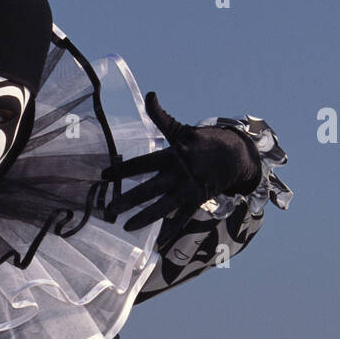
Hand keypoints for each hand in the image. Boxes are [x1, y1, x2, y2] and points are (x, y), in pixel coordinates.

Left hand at [103, 91, 261, 232]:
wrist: (236, 154)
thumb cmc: (203, 141)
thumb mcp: (182, 129)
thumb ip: (161, 116)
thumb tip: (150, 95)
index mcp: (173, 154)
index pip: (144, 162)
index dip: (123, 169)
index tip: (103, 177)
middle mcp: (180, 173)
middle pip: (151, 188)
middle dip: (130, 198)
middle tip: (110, 208)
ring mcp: (189, 188)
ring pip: (164, 206)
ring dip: (145, 217)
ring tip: (126, 226)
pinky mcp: (198, 200)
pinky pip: (183, 218)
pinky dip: (172, 231)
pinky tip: (158, 244)